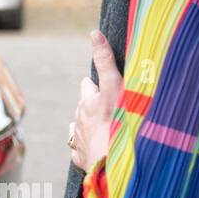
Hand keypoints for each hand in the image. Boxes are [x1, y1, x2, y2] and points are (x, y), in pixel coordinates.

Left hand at [69, 30, 122, 172]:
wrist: (113, 163)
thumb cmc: (119, 124)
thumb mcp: (116, 88)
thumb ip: (106, 61)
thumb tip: (94, 33)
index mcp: (89, 101)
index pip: (89, 84)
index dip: (96, 82)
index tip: (103, 80)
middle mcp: (80, 118)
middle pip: (84, 104)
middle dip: (92, 102)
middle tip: (110, 105)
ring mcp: (79, 139)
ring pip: (80, 125)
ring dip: (90, 124)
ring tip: (107, 127)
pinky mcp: (81, 156)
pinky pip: (79, 148)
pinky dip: (86, 145)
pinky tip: (96, 147)